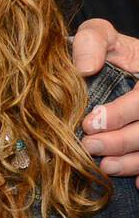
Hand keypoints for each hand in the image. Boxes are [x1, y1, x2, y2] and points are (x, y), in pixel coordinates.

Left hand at [72, 19, 138, 184]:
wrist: (119, 68)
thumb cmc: (109, 53)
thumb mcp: (102, 36)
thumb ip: (92, 41)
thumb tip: (85, 68)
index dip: (122, 112)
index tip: (90, 122)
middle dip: (122, 140)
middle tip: (90, 146)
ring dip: (133, 161)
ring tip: (105, 166)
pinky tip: (136, 181)